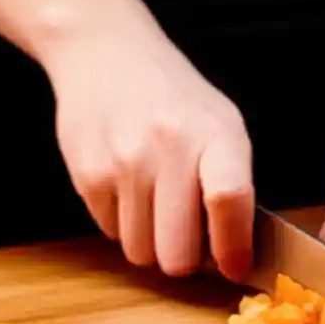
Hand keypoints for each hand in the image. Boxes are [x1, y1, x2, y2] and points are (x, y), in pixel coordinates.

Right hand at [46, 33, 253, 280]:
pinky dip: (125, 225)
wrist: (106, 55)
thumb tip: (237, 254)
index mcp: (217, 136)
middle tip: (192, 244)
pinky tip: (132, 191)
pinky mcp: (87, 174)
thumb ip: (234, 185)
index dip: (234, 248)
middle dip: (187, 261)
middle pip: (177, 253)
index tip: (236, 268)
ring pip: (141, 252)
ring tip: (160, 210)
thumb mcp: (223, 127)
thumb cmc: (177, 100)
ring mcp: (123, 163)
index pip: (228, 202)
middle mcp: (168, 149)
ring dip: (153, 245)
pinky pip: (111, 233)